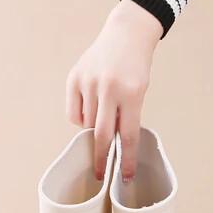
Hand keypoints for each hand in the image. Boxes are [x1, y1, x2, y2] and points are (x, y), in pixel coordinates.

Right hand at [66, 0, 162, 181]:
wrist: (126, 36)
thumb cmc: (135, 69)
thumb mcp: (139, 94)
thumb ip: (126, 117)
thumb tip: (112, 145)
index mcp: (131, 95)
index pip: (128, 136)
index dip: (126, 159)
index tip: (125, 177)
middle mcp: (109, 88)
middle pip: (102, 135)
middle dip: (100, 159)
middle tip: (98, 175)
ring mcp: (89, 82)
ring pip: (87, 124)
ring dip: (93, 130)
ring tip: (103, 117)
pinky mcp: (74, 78)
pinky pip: (74, 113)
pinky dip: (80, 118)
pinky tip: (89, 108)